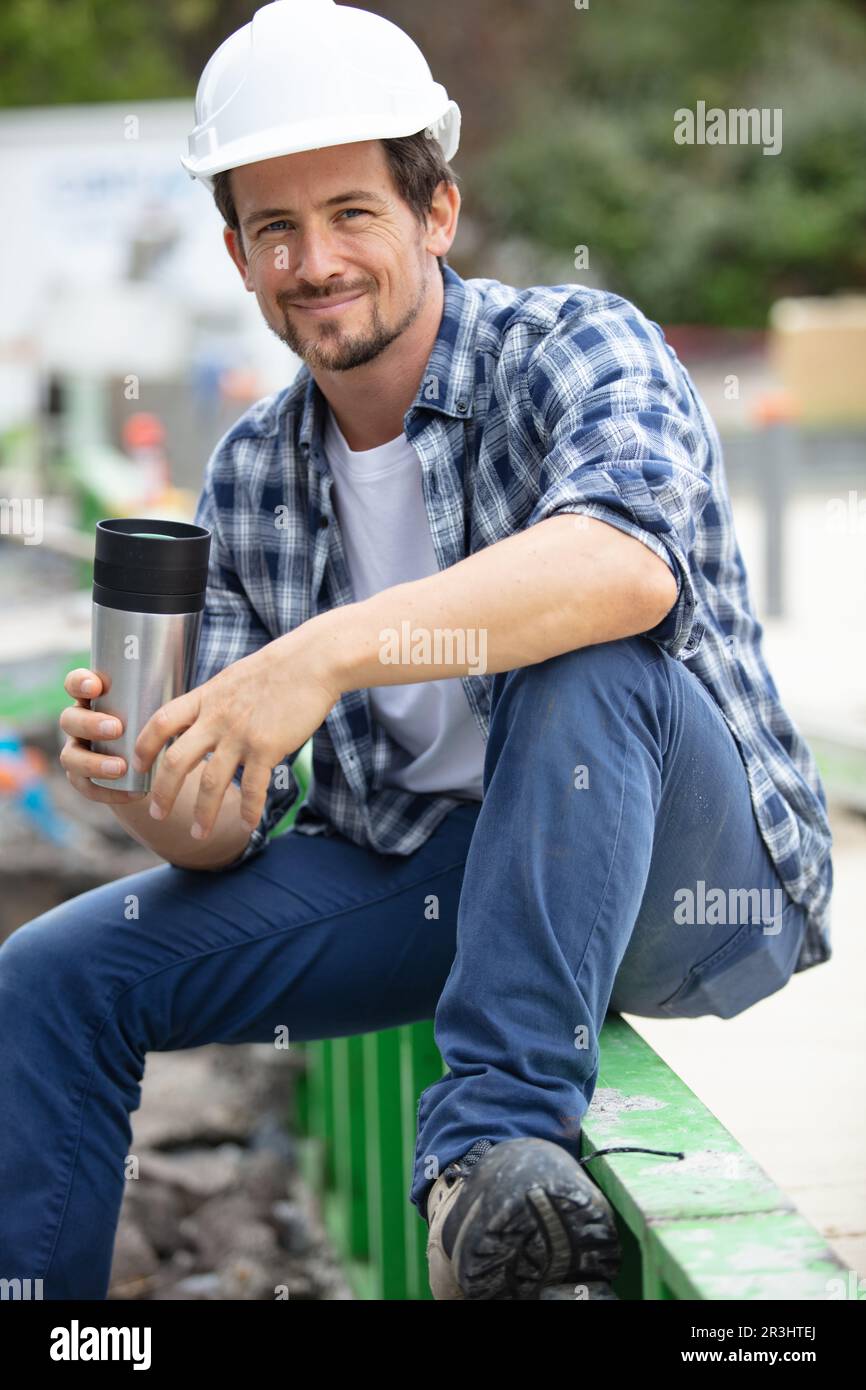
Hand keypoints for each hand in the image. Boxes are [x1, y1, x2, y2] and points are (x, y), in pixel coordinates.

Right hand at [59, 669, 147, 803]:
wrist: (148, 760)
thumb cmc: (151, 721)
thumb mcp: (154, 703)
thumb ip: (160, 690)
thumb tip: (185, 673)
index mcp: (92, 699)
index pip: (75, 684)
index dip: (79, 682)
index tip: (96, 685)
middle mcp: (79, 723)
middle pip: (69, 720)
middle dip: (90, 723)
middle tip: (116, 728)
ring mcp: (77, 751)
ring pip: (71, 756)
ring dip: (94, 763)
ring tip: (120, 767)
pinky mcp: (83, 778)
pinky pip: (86, 787)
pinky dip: (108, 791)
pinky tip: (132, 793)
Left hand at [132, 632, 338, 840]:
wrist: (312, 662)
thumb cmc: (276, 668)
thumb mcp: (231, 679)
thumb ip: (213, 701)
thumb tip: (201, 718)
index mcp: (205, 698)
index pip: (160, 723)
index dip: (144, 747)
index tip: (138, 767)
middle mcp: (217, 719)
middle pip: (175, 761)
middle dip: (162, 792)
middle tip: (156, 813)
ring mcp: (241, 735)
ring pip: (210, 783)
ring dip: (203, 813)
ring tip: (198, 835)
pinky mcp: (268, 747)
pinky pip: (253, 788)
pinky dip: (249, 810)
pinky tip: (248, 824)